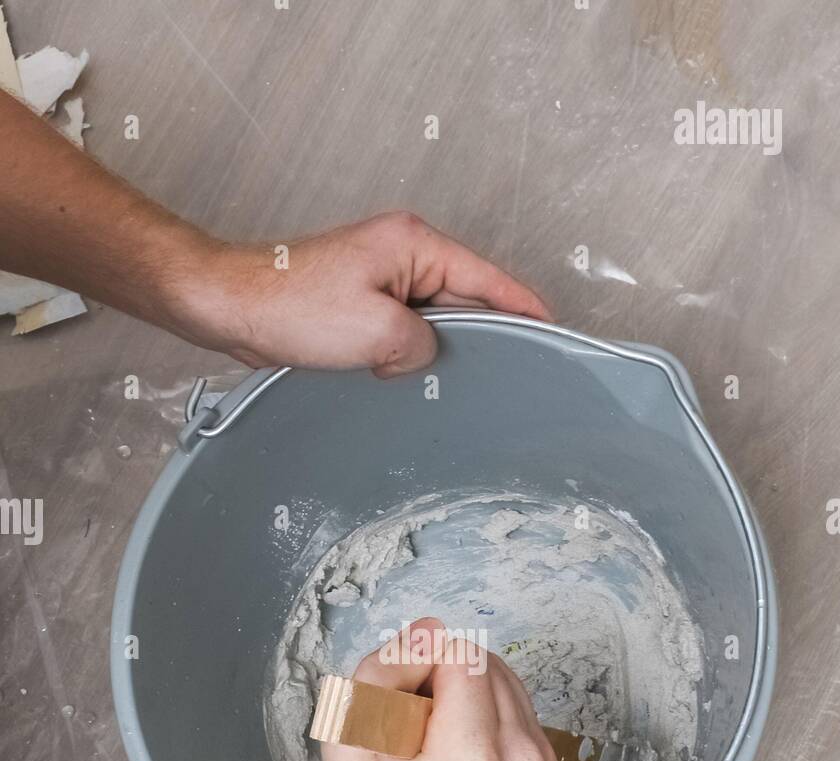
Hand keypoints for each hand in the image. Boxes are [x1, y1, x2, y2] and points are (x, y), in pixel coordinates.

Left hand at [178, 211, 550, 375]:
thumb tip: (424, 356)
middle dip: (476, 334)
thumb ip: (421, 346)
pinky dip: (406, 351)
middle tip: (503, 372)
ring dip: (433, 348)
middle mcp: (402, 253)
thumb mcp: (376, 332)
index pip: (487, 278)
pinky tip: (404, 375)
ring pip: (431, 318)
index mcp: (414, 245)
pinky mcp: (359, 300)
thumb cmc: (293, 307)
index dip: (521, 307)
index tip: (550, 328)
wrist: (232, 307)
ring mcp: (380, 276)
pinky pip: (402, 328)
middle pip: (463, 297)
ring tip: (450, 379)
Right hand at [322, 618, 557, 760]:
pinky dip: (485, 711)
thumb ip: (381, 672)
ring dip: (465, 690)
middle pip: (486, 664)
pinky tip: (456, 746)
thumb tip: (430, 630)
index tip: (401, 703)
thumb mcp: (347, 738)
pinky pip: (518, 708)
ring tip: (433, 736)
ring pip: (505, 680)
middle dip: (443, 676)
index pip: (461, 656)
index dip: (421, 664)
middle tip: (413, 723)